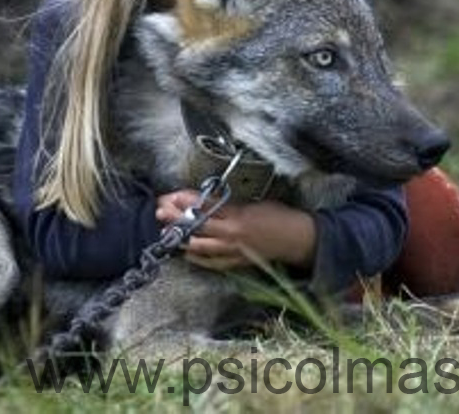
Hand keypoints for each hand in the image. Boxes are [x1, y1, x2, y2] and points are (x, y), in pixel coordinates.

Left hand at [156, 191, 315, 271]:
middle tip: (161, 211)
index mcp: (238, 214)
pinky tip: (187, 254)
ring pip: (200, 246)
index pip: (205, 205)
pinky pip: (213, 263)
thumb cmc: (279, 216)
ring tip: (167, 233)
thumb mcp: (254, 203)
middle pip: (197, 225)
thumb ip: (230, 205)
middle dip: (176, 218)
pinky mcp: (237, 262)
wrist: (297, 238)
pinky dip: (199, 258)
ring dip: (182, 238)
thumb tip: (207, 203)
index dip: (186, 200)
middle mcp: (232, 233)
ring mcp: (233, 250)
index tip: (171, 195)